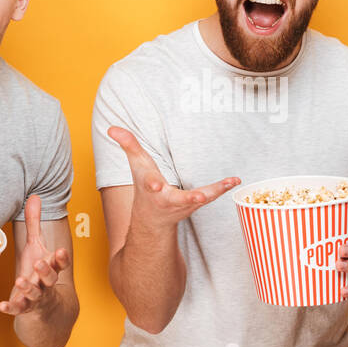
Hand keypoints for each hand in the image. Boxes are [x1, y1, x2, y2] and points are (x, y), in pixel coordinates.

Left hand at [0, 195, 70, 316]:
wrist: (46, 306)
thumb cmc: (38, 270)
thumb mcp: (36, 246)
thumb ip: (34, 223)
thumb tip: (34, 196)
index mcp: (51, 267)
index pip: (60, 262)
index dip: (61, 258)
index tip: (60, 251)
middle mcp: (46, 283)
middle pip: (50, 278)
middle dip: (46, 271)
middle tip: (40, 264)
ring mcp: (37, 297)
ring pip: (36, 294)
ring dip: (29, 288)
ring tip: (20, 281)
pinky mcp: (25, 308)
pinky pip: (19, 309)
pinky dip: (11, 308)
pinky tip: (2, 306)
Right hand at [107, 126, 238, 230]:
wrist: (152, 218)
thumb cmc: (145, 187)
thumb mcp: (136, 165)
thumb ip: (128, 145)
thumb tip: (112, 128)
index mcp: (151, 188)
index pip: (150, 184)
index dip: (153, 184)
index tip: (156, 185)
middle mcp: (167, 199)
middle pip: (177, 198)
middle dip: (186, 199)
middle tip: (198, 198)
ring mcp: (183, 204)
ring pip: (199, 199)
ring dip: (214, 192)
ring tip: (229, 182)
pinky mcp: (196, 204)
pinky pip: (211, 196)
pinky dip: (223, 188)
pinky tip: (235, 180)